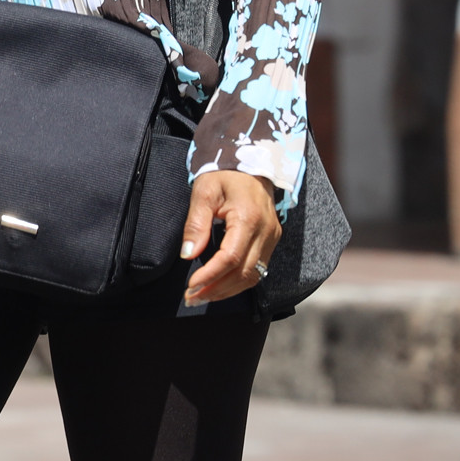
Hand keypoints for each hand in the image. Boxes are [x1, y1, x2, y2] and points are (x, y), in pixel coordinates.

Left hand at [181, 169, 281, 304]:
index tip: (191, 285)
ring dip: (228, 290)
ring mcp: (272, 238)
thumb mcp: (203, 191)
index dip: (211, 275)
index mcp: (249, 218)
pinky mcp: (272, 241)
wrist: (250, 163)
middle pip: (245, 273)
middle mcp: (266, 232)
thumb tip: (187, 255)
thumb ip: (196, 223)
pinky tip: (220, 285)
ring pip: (254, 276)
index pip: (231, 257)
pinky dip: (238, 282)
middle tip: (192, 297)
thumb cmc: (223, 174)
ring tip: (202, 296)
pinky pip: (258, 269)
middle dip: (217, 289)